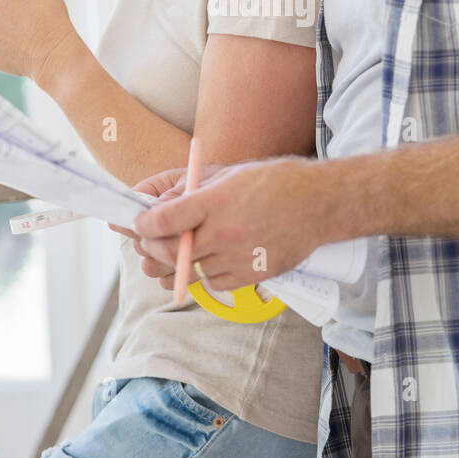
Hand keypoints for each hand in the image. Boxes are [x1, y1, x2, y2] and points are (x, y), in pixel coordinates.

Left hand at [131, 156, 322, 290]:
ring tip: (173, 254)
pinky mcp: (250, 276)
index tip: (139, 223)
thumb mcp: (230, 174)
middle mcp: (224, 232)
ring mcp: (238, 257)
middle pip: (171, 251)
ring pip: (189, 271)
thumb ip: (195, 193)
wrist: (319, 205)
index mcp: (217, 200)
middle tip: (148, 241)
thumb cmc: (275, 182)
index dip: (144, 224)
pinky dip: (206, 274)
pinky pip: (214, 283)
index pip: (164, 220)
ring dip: (176, 264)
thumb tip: (162, 207)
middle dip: (152, 247)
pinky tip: (210, 259)